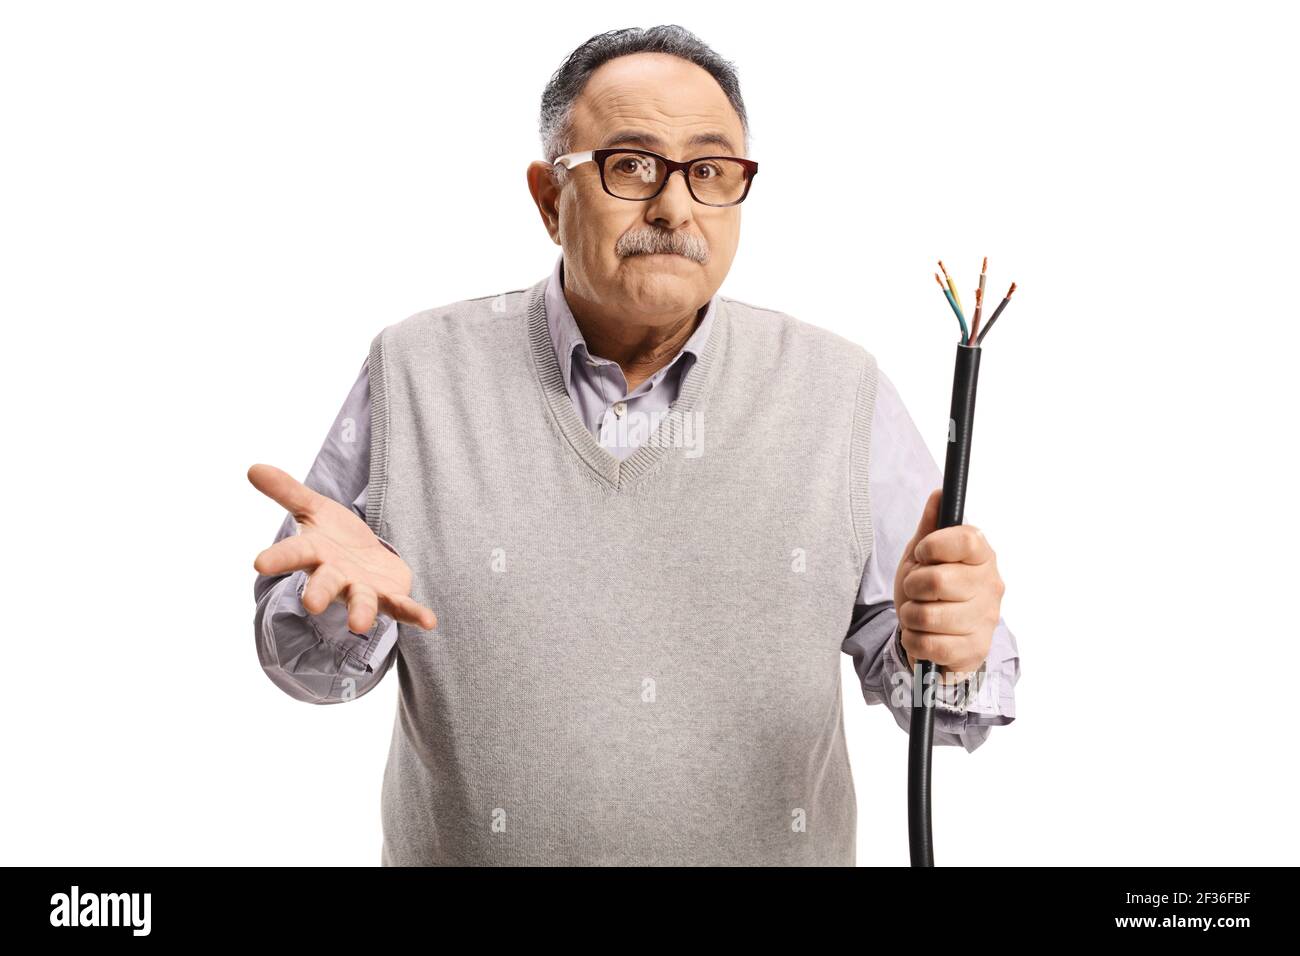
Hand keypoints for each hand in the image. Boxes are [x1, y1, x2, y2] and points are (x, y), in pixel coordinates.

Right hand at [248, 463, 437, 634]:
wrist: (365, 561)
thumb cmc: (334, 536)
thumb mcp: (314, 508)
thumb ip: (287, 491)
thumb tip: (252, 467)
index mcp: (314, 553)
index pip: (293, 553)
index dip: (277, 558)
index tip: (259, 564)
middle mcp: (335, 576)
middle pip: (325, 584)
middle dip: (318, 592)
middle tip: (310, 604)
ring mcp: (361, 589)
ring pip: (361, 601)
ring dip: (361, 612)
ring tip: (359, 624)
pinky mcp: (389, 597)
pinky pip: (402, 607)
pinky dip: (414, 614)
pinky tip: (429, 621)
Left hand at [893, 488, 1003, 683]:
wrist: (934, 635)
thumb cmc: (928, 591)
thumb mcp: (923, 557)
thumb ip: (930, 527)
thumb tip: (939, 494)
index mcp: (982, 557)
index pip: (967, 539)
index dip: (935, 545)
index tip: (922, 553)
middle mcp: (991, 586)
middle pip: (938, 580)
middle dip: (913, 586)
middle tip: (916, 590)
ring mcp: (986, 620)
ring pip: (928, 616)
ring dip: (910, 615)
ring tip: (916, 614)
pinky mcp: (975, 650)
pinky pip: (928, 645)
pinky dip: (914, 640)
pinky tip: (922, 636)